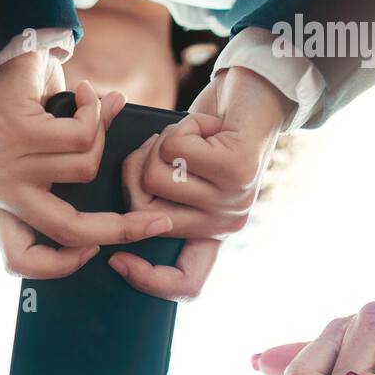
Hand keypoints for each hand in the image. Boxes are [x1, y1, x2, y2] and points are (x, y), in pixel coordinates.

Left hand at [0, 48, 171, 277]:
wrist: (11, 46)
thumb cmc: (39, 103)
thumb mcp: (57, 152)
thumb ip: (78, 180)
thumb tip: (131, 217)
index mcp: (4, 203)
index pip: (18, 260)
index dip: (58, 266)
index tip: (92, 250)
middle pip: (65, 228)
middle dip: (119, 227)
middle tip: (156, 220)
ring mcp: (3, 161)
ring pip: (83, 170)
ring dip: (101, 136)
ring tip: (94, 109)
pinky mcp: (14, 132)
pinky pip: (81, 138)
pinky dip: (96, 113)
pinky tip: (88, 93)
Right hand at [110, 66, 289, 299]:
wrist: (260, 90)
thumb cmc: (212, 131)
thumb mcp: (181, 172)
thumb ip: (159, 198)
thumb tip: (114, 219)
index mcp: (211, 233)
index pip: (187, 284)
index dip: (149, 281)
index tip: (118, 261)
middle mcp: (225, 224)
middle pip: (143, 211)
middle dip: (135, 171)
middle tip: (157, 147)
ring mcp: (233, 199)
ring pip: (155, 178)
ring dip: (162, 143)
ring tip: (188, 134)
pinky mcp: (236, 169)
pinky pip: (175, 150)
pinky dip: (180, 127)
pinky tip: (204, 123)